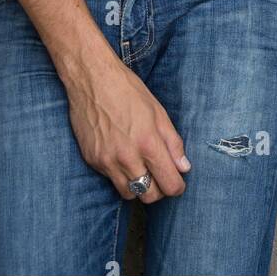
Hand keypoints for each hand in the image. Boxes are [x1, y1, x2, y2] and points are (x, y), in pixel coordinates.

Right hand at [65, 48, 190, 202]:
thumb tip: (184, 168)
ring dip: (139, 186)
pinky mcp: (92, 161)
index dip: (177, 186)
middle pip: (149, 196)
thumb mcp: (158, 112)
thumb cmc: (127, 90)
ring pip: (129, 194)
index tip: (177, 181)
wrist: (92, 79)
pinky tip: (121, 155)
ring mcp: (107, 161)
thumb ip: (173, 142)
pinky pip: (111, 180)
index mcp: (148, 143)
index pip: (169, 184)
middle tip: (160, 176)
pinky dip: (120, 174)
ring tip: (141, 168)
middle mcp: (127, 157)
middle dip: (159, 190)